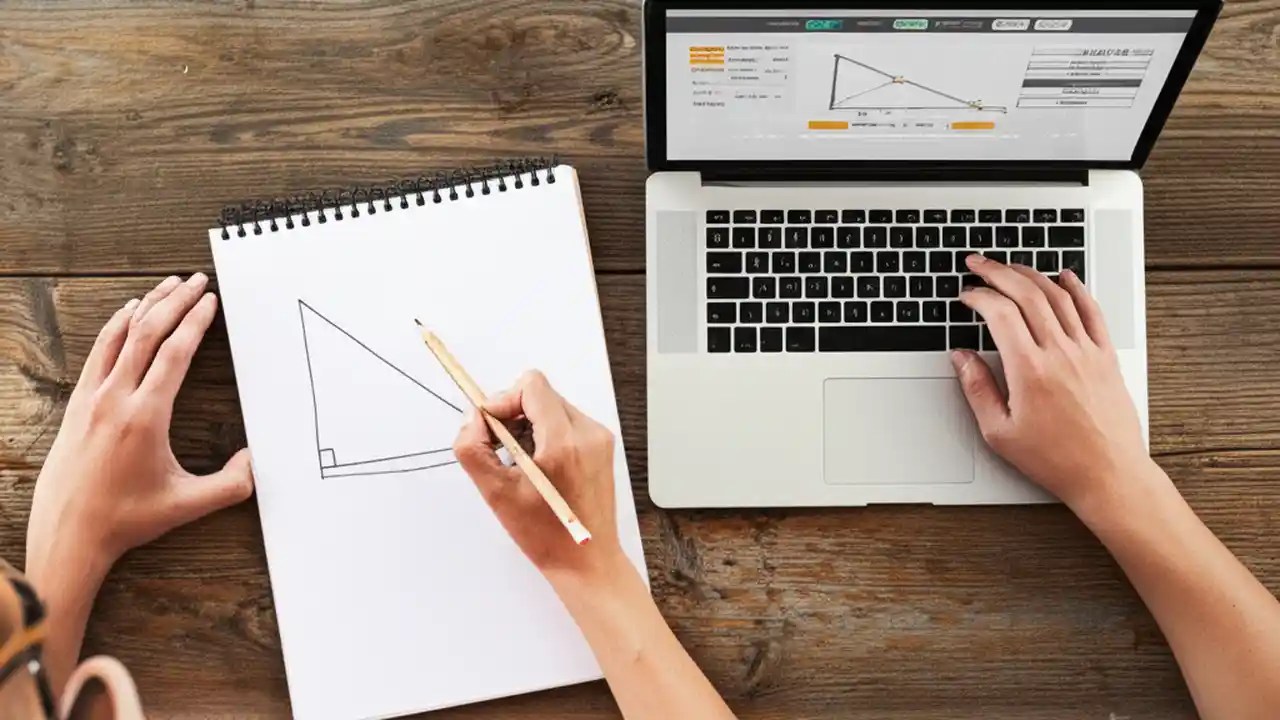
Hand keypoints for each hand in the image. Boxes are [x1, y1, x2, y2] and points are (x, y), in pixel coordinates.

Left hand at [26, 274, 254, 587]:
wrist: (67, 533)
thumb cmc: (126, 519)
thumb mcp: (186, 505)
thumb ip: (231, 484)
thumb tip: (257, 459)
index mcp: (145, 416)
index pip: (174, 353)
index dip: (195, 322)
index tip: (210, 301)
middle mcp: (115, 399)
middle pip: (148, 333)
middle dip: (175, 301)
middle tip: (197, 280)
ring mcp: (91, 398)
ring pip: (120, 336)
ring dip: (146, 305)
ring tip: (167, 285)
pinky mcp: (76, 404)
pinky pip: (99, 352)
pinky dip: (116, 326)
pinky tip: (127, 315)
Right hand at [453, 370, 620, 583]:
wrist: (586, 562)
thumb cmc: (545, 535)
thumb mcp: (496, 493)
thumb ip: (474, 448)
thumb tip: (473, 417)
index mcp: (563, 442)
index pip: (531, 385)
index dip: (503, 400)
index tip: (490, 428)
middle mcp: (587, 433)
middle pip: (541, 394)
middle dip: (514, 415)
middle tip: (501, 449)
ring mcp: (599, 439)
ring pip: (552, 407)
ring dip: (529, 426)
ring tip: (521, 464)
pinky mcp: (601, 447)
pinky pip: (566, 423)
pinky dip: (546, 435)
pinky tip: (539, 467)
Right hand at [952, 256, 1155, 511]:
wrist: (1108, 474)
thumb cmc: (1056, 459)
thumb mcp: (999, 432)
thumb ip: (977, 388)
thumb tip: (961, 358)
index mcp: (1030, 370)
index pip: (999, 314)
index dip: (978, 296)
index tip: (966, 295)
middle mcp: (1060, 353)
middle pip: (1027, 294)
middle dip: (998, 272)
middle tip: (979, 264)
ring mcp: (1087, 351)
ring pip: (1058, 296)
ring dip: (1031, 274)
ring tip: (1011, 267)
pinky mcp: (1106, 356)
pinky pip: (1092, 311)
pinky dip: (1077, 288)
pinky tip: (1065, 277)